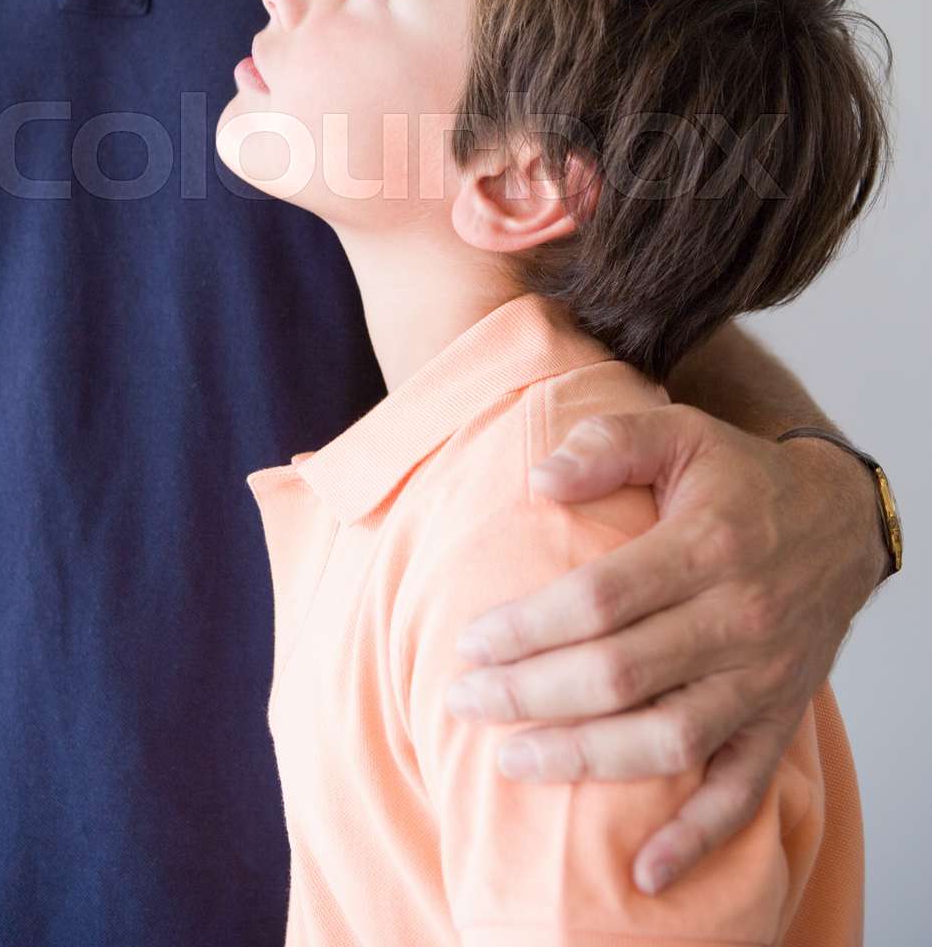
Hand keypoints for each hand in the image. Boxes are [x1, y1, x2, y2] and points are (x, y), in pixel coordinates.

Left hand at [448, 403, 885, 895]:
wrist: (840, 520)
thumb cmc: (740, 477)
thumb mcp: (680, 432)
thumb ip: (609, 443)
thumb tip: (540, 478)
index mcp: (706, 545)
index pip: (600, 600)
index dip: (528, 627)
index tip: (470, 642)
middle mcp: (738, 616)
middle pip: (618, 675)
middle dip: (529, 694)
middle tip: (464, 700)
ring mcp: (762, 677)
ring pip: (667, 739)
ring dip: (584, 759)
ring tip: (512, 759)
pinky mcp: (781, 717)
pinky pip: (741, 790)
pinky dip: (696, 837)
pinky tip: (642, 871)